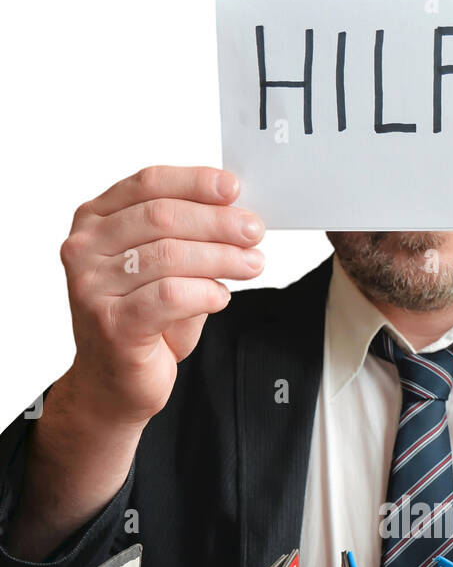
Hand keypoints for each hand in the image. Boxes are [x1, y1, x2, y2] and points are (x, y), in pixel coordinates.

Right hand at [59, 165, 265, 427]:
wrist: (114, 384)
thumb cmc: (142, 323)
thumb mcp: (163, 269)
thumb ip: (185, 238)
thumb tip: (236, 215)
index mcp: (94, 221)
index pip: (147, 184)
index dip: (195, 182)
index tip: (233, 188)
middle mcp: (84, 248)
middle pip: (161, 216)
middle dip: (217, 221)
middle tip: (254, 231)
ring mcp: (92, 286)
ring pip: (169, 255)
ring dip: (221, 257)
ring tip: (251, 264)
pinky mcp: (111, 324)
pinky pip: (170, 296)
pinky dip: (205, 293)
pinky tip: (221, 296)